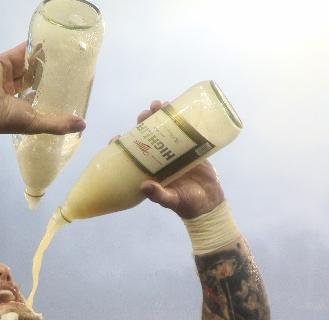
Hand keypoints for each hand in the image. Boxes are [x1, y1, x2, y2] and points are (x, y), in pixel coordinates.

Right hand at [0, 43, 85, 137]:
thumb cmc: (7, 118)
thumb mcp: (36, 123)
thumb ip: (59, 123)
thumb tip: (83, 125)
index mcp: (17, 105)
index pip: (34, 94)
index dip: (45, 89)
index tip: (62, 85)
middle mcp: (11, 89)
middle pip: (30, 76)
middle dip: (44, 71)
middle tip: (63, 64)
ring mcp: (6, 74)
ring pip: (25, 64)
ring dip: (38, 58)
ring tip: (57, 52)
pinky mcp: (2, 61)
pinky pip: (18, 52)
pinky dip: (29, 47)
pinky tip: (43, 42)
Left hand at [122, 101, 225, 218]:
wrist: (209, 202)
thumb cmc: (187, 204)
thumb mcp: (171, 200)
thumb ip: (159, 195)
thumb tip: (144, 186)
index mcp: (149, 170)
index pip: (131, 154)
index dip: (123, 144)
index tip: (118, 136)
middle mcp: (159, 159)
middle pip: (148, 136)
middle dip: (144, 122)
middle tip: (145, 113)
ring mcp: (175, 152)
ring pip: (164, 130)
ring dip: (160, 116)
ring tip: (160, 105)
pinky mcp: (191, 148)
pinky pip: (184, 131)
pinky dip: (181, 119)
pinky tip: (178, 108)